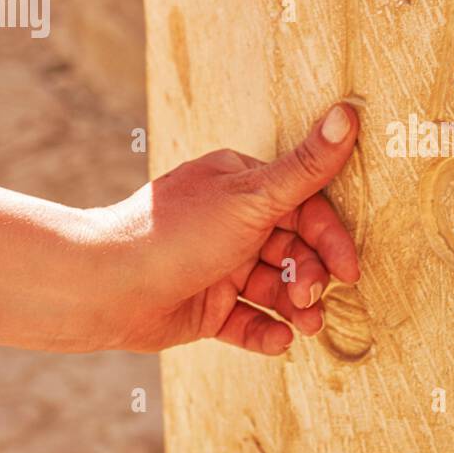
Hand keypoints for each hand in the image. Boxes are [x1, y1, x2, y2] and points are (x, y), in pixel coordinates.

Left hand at [91, 102, 361, 354]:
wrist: (104, 288)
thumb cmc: (175, 233)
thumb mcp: (252, 197)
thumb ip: (306, 166)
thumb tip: (347, 112)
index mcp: (242, 185)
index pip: (305, 209)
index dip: (330, 239)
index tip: (349, 270)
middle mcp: (232, 222)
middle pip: (293, 251)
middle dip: (310, 277)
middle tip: (312, 299)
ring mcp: (219, 266)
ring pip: (275, 289)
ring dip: (296, 307)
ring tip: (306, 327)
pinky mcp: (206, 307)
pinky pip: (248, 321)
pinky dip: (266, 332)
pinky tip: (278, 341)